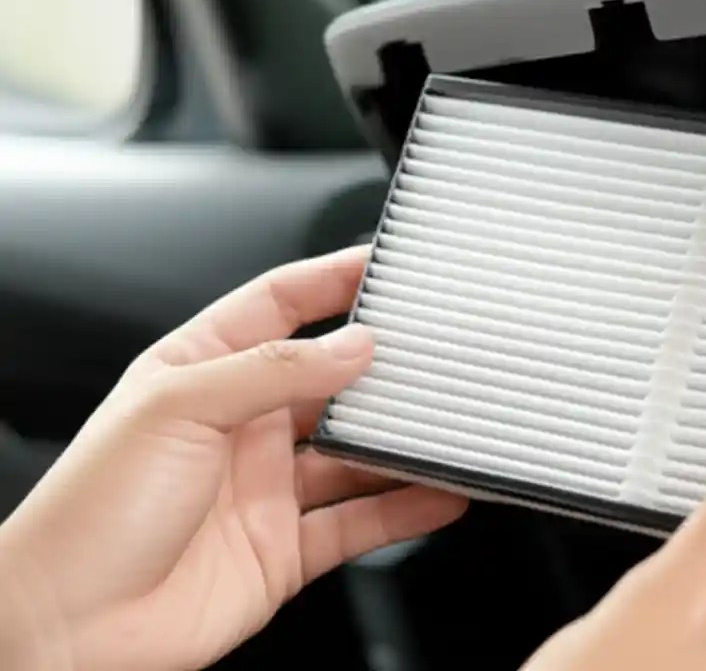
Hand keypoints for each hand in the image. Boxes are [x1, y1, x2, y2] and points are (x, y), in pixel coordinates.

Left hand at [0, 247, 466, 669]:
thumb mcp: (177, 409)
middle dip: (383, 365)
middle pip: (330, 380)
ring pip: (356, 455)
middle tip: (435, 352)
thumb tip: (351, 345)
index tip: (387, 265)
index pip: (280, 306)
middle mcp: (240, 427)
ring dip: (401, 443)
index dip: (333, 279)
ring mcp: (266, 489)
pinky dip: (406, 509)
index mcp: (202, 373)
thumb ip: (272, 371)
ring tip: (448, 427)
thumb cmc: (90, 514)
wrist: (69, 628)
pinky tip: (441, 494)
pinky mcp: (286, 548)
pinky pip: (361, 522)